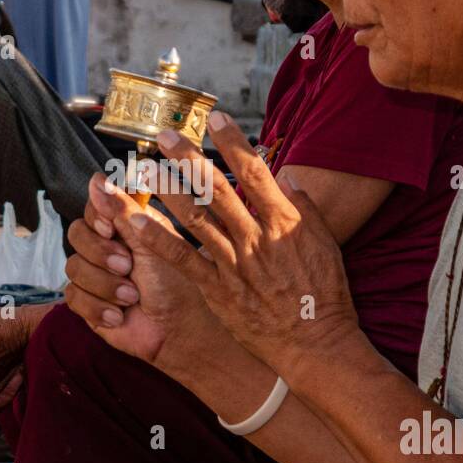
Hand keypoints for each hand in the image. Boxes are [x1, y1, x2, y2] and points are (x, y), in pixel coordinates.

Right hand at [64, 174, 213, 367]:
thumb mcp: (152, 243)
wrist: (178, 329)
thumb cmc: (176, 283)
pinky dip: (97, 307)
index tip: (110, 229)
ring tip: (132, 297)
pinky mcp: (87, 302)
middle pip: (76, 234)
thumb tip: (97, 179)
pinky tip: (119, 316)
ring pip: (73, 267)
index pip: (92, 208)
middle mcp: (105, 246)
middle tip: (127, 267)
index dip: (97, 217)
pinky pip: (73, 296)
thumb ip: (124, 211)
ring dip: (104, 284)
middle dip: (100, 253)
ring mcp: (94, 274)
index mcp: (123, 226)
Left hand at [126, 115, 360, 371]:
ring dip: (167, 191)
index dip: (233, 141)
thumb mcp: (326, 244)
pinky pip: (182, 260)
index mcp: (285, 222)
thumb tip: (288, 179)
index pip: (256, 170)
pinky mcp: (218, 290)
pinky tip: (135, 221)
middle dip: (190, 158)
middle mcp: (257, 238)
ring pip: (195, 219)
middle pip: (217, 189)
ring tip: (145, 169)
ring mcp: (235, 264)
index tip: (216, 117)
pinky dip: (158, 239)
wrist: (316, 344)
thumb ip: (304, 210)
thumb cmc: (325, 295)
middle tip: (167, 135)